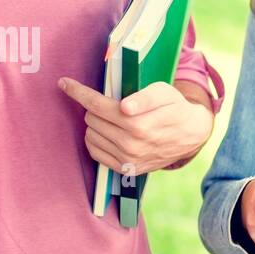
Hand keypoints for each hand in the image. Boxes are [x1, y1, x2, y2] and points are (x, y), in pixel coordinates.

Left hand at [59, 77, 212, 174]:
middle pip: (91, 118)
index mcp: (139, 124)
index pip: (97, 105)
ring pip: (90, 134)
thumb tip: (125, 107)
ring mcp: (127, 160)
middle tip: (112, 104)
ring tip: (114, 120)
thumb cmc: (174, 108)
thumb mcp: (165, 93)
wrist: (190, 135)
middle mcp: (131, 145)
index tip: (64, 83)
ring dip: (97, 124)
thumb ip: (145, 97)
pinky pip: (94, 151)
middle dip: (96, 108)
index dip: (78, 92)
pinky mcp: (125, 169)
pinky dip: (96, 139)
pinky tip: (109, 133)